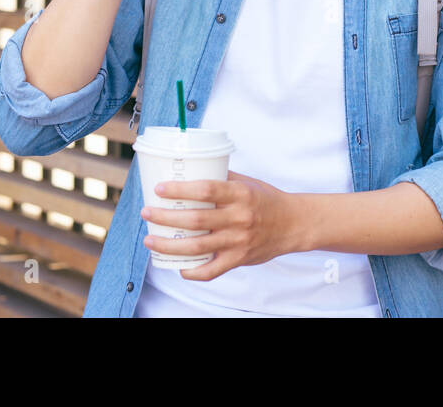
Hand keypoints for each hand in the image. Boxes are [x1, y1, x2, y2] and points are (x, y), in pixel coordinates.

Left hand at [140, 170, 303, 279]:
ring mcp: (239, 240)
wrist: (294, 223)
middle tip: (148, 213)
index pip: (206, 189)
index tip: (160, 189)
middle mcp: (239, 217)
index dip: (181, 189)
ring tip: (150, 239)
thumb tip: (192, 169)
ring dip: (169, 244)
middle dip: (165, 217)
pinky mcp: (240, 258)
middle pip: (195, 219)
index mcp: (240, 194)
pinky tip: (179, 267)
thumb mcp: (248, 183)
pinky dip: (193, 272)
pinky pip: (212, 270)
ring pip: (197, 246)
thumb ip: (222, 178)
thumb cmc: (267, 200)